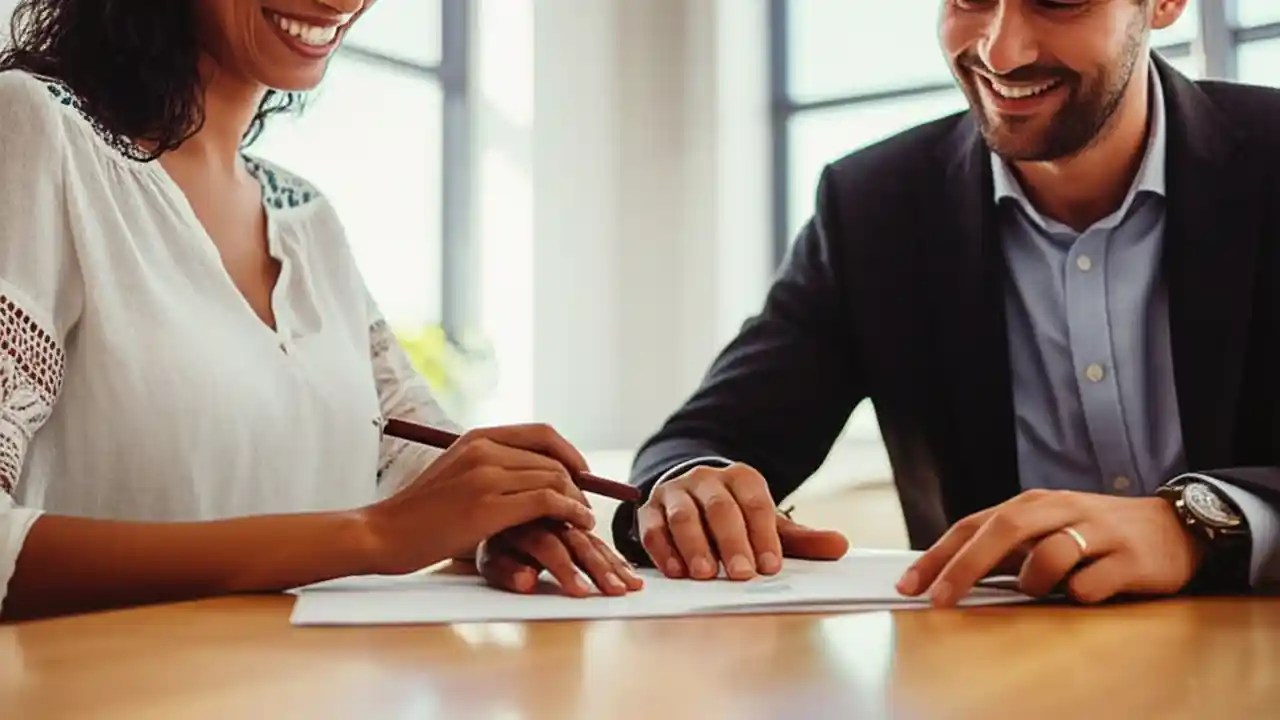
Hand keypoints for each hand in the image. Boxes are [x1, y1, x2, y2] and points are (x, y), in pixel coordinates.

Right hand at [361, 424, 595, 575]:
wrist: (382, 533)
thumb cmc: (418, 515)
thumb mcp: (455, 475)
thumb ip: (489, 467)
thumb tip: (529, 475)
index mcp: (476, 438)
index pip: (541, 433)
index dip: (570, 453)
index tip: (582, 474)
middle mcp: (484, 450)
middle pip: (553, 459)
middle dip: (578, 483)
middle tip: (586, 506)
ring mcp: (486, 476)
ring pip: (554, 479)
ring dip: (578, 501)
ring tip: (586, 520)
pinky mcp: (488, 507)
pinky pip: (546, 501)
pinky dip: (570, 512)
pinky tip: (579, 525)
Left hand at [478, 521, 643, 596]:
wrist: (488, 504)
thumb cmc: (486, 539)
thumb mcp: (487, 559)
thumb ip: (505, 571)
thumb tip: (528, 582)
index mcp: (519, 520)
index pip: (546, 543)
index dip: (564, 568)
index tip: (582, 592)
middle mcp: (545, 515)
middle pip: (575, 539)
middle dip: (596, 566)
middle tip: (615, 591)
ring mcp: (562, 518)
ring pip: (589, 539)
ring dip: (611, 563)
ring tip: (630, 586)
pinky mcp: (575, 523)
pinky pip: (596, 540)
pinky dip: (613, 557)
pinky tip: (630, 574)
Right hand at [637, 463, 848, 580]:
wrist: (689, 495)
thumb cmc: (735, 516)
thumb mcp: (768, 523)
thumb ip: (801, 539)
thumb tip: (841, 546)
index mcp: (741, 478)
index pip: (755, 503)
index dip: (763, 534)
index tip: (771, 566)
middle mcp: (707, 480)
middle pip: (720, 508)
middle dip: (731, 542)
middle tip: (741, 574)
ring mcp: (676, 492)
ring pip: (684, 515)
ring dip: (694, 546)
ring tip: (705, 575)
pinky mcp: (650, 509)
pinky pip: (653, 527)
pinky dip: (663, 550)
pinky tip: (675, 571)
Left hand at [896, 490, 1204, 606]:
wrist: (1172, 525)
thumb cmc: (1095, 533)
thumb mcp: (1046, 531)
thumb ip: (1005, 548)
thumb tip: (950, 574)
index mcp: (1033, 503)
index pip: (974, 525)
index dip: (939, 555)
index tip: (910, 585)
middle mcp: (1060, 509)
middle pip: (1003, 530)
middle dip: (965, 567)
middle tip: (940, 600)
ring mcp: (1096, 531)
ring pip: (1048, 555)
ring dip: (1034, 580)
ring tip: (1044, 588)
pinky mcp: (1129, 558)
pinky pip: (1091, 584)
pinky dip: (1080, 593)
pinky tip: (1089, 591)